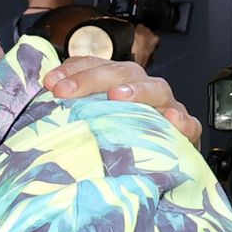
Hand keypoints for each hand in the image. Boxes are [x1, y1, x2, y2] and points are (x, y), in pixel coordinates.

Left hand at [44, 57, 200, 147]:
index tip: (49, 82)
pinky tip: (171, 121)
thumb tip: (43, 95)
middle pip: (122, 73)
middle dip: (92, 79)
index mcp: (119, 83)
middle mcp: (142, 90)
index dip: (73, 69)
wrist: (159, 166)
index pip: (96, 65)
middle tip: (66, 91)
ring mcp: (166, 109)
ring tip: (117, 96)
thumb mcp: (92, 121)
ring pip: (157, 90)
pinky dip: (182, 122)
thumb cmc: (120, 140)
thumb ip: (71, 110)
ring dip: (137, 91)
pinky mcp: (185, 132)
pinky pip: (188, 124)